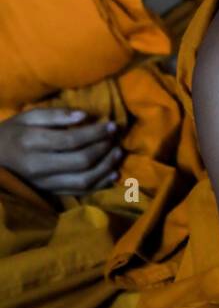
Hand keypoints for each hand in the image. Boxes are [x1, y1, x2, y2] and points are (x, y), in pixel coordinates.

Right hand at [0, 108, 123, 195]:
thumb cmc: (12, 132)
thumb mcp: (27, 116)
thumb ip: (55, 115)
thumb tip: (84, 116)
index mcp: (32, 143)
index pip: (71, 140)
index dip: (95, 133)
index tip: (112, 125)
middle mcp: (39, 166)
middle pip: (80, 161)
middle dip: (104, 149)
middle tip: (116, 138)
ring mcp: (45, 183)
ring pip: (83, 180)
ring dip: (106, 167)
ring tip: (118, 153)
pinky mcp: (50, 192)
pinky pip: (79, 192)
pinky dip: (99, 184)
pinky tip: (112, 174)